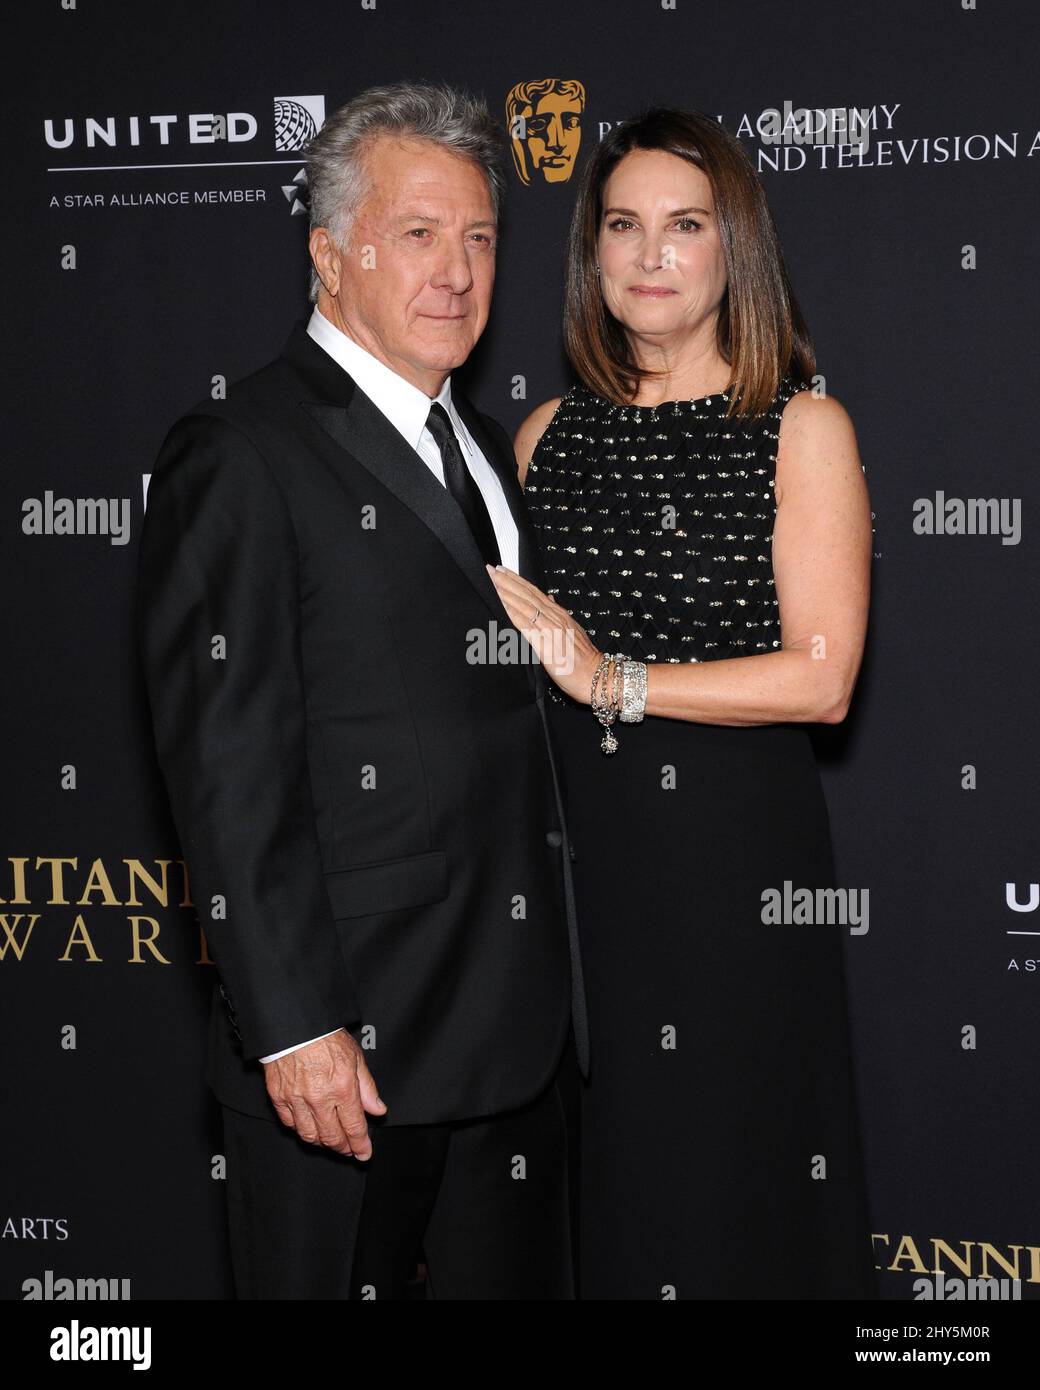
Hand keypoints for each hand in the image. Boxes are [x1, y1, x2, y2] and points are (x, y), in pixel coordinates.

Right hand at [262, 1028, 385, 1158]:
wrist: (294, 1025)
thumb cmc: (325, 1037)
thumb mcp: (356, 1058)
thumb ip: (367, 1088)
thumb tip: (377, 1110)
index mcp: (343, 1088)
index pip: (354, 1127)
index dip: (360, 1145)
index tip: (364, 1154)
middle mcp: (320, 1098)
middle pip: (332, 1137)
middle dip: (343, 1148)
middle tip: (349, 1149)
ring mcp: (297, 1100)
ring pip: (310, 1136)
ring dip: (322, 1143)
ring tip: (330, 1140)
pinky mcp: (279, 1098)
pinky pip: (290, 1124)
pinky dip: (300, 1130)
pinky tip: (309, 1127)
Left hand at [486, 565, 600, 703]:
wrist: (596, 677)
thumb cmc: (584, 659)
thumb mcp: (573, 629)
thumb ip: (559, 614)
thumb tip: (549, 598)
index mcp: (560, 615)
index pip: (534, 592)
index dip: (517, 580)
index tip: (501, 570)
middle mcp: (555, 618)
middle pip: (527, 595)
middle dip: (507, 581)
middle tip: (490, 569)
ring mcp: (551, 631)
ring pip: (525, 606)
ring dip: (507, 593)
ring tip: (492, 582)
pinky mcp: (546, 646)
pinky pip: (526, 627)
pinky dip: (513, 614)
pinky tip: (501, 607)